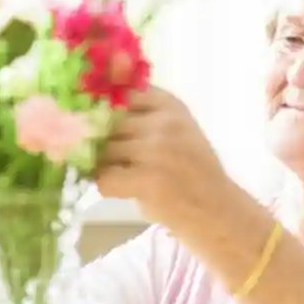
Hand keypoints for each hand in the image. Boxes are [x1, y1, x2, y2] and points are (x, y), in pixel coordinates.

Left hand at [96, 87, 230, 236]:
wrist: (217, 211)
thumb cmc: (191, 171)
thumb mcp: (175, 130)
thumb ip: (141, 114)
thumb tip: (86, 111)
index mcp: (170, 104)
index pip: (119, 93)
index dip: (106, 110)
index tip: (110, 127)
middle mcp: (164, 122)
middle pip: (106, 123)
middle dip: (103, 142)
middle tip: (120, 160)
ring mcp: (156, 150)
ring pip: (102, 151)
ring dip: (105, 167)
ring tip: (126, 176)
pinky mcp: (147, 180)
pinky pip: (104, 178)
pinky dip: (108, 188)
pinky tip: (127, 190)